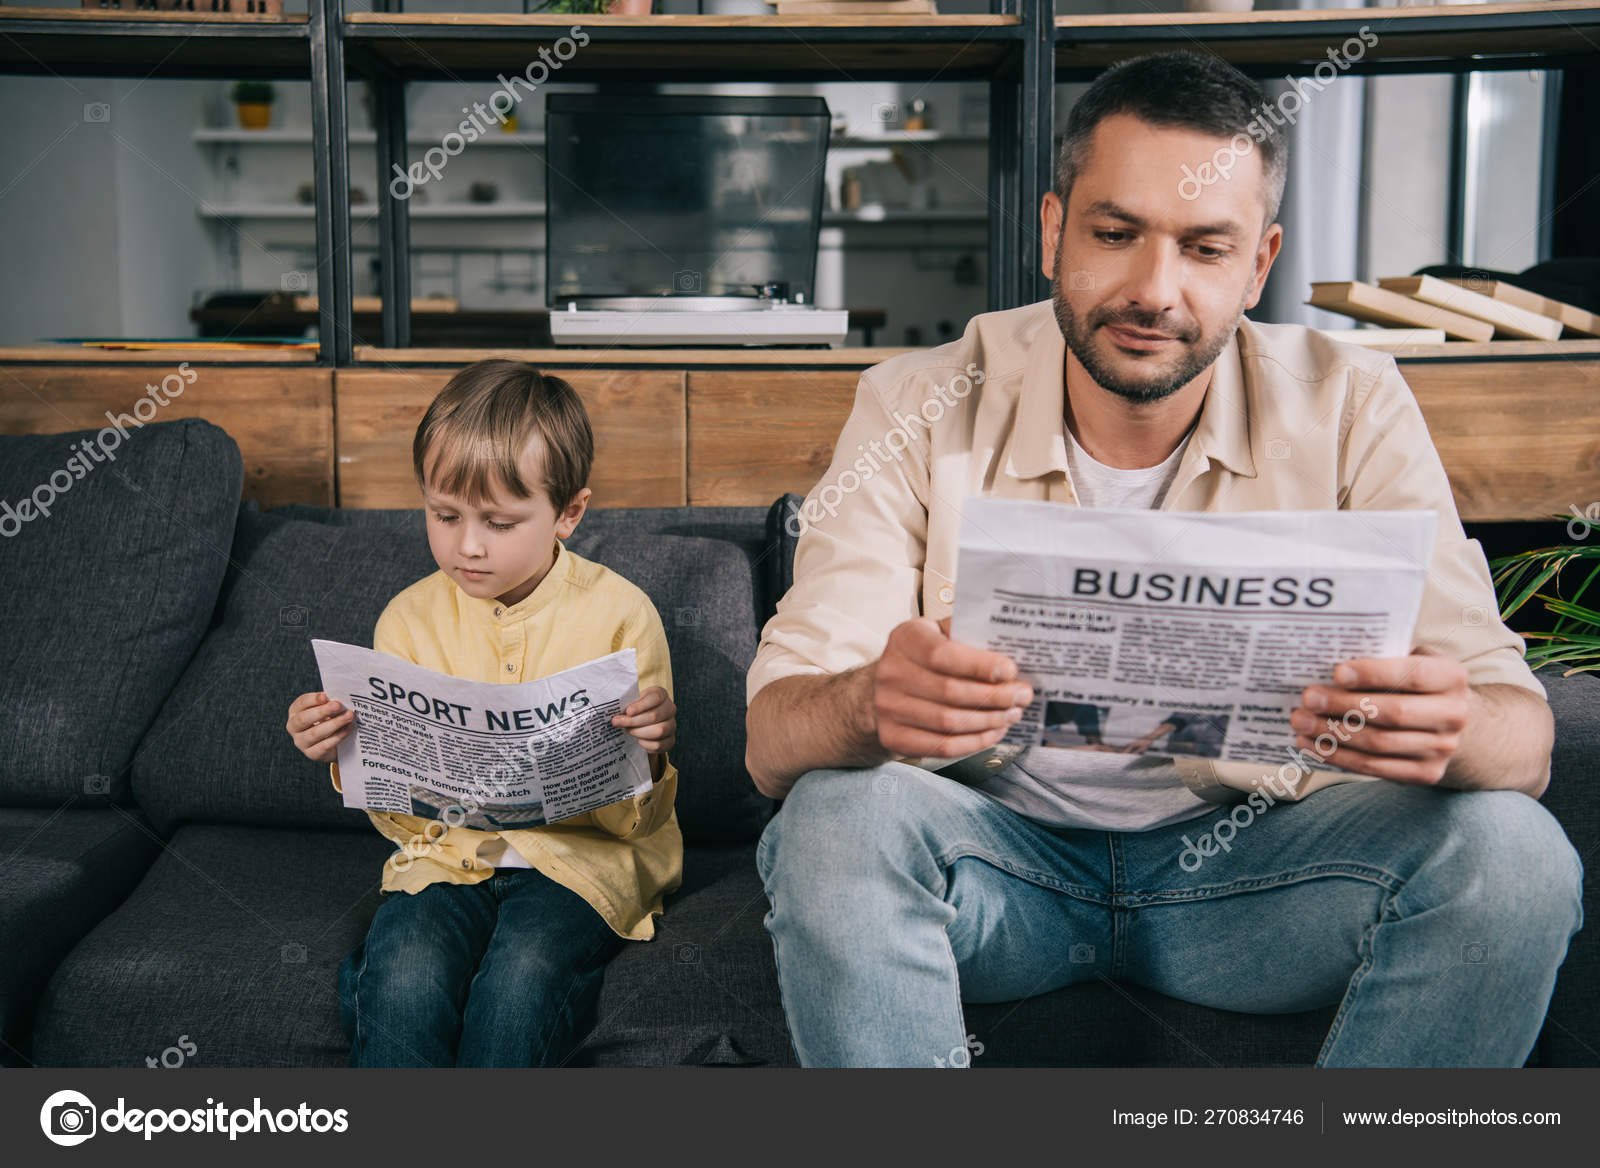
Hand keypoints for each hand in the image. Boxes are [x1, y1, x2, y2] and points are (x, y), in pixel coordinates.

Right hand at [287, 691, 354, 762]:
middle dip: (321, 711)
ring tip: (349, 716)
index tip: (325, 696)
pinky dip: (338, 736)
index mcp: (295, 712)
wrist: (333, 743)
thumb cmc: (329, 720)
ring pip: (315, 733)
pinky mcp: (312, 754)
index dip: (313, 699)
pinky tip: (348, 728)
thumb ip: (329, 703)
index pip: (301, 704)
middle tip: (337, 705)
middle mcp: (294, 727)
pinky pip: (324, 745)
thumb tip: (340, 698)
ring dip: (334, 723)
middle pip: (303, 719)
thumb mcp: (326, 709)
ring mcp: (301, 742)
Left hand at [613, 686, 675, 753]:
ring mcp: (672, 725)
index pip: (655, 698)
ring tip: (627, 730)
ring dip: (639, 732)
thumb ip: (626, 704)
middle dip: (633, 721)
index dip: (641, 705)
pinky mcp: (670, 740)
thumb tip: (617, 715)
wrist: (643, 720)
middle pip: (655, 716)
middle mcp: (670, 709)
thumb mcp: (632, 700)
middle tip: (618, 722)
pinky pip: (659, 745)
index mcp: (661, 695)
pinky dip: (645, 744)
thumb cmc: (636, 708)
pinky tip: (637, 740)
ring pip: (659, 731)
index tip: (628, 711)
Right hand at [868, 617, 1032, 758]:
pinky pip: (942, 746)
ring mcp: (887, 707)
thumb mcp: (938, 633)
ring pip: (949, 722)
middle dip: (995, 696)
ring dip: (989, 720)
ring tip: (1013, 714)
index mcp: (905, 639)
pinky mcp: (892, 737)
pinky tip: (993, 732)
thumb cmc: (923, 657)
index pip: (942, 654)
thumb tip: (1009, 644)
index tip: (1010, 671)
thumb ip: (966, 634)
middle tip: (1022, 696)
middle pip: (950, 691)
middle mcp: (890, 672)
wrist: (884, 687)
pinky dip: (974, 742)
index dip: (979, 665)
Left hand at [1290, 647, 1469, 784]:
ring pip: (1379, 744)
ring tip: (1300, 722)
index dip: (1374, 673)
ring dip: (1333, 734)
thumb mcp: (1410, 658)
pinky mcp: (1426, 773)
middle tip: (1307, 698)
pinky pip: (1375, 767)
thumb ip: (1383, 655)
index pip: (1413, 675)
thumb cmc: (1414, 681)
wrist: (1449, 721)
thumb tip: (1328, 656)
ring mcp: (1442, 748)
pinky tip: (1311, 745)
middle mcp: (1454, 714)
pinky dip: (1338, 757)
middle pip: (1393, 713)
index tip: (1337, 672)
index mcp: (1452, 677)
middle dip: (1344, 706)